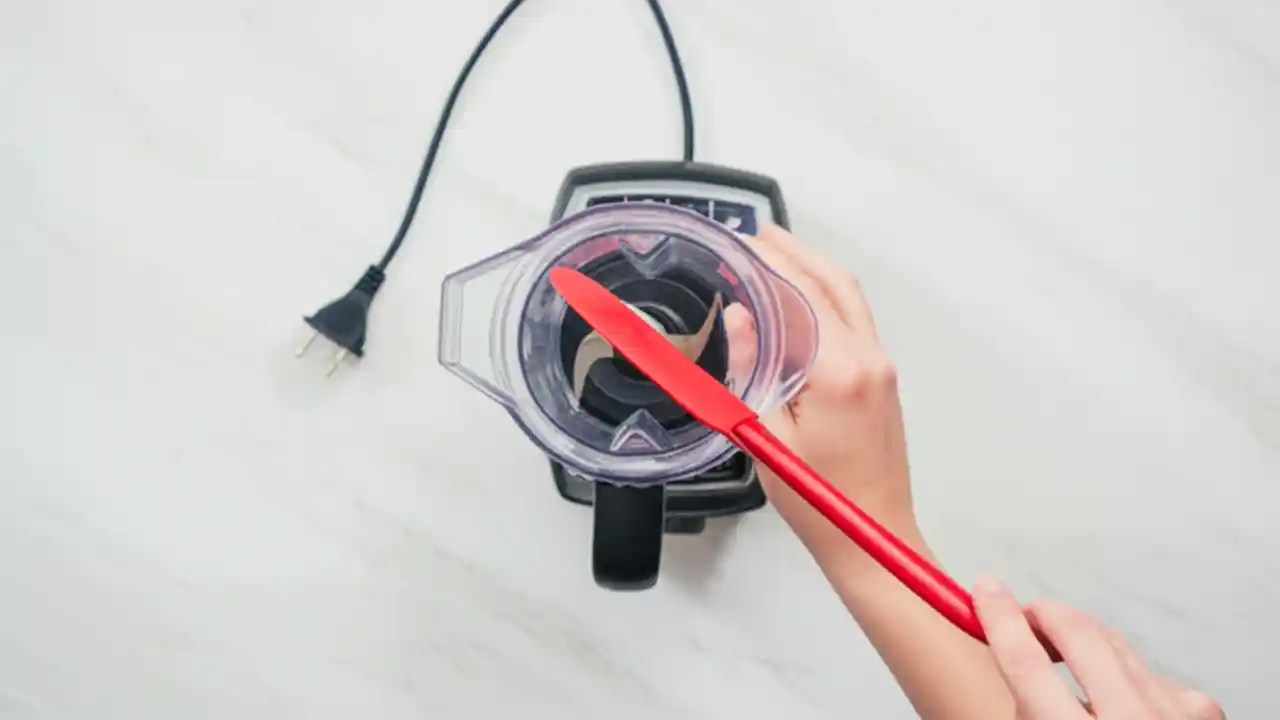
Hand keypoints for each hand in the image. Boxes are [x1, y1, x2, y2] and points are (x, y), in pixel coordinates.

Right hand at [726, 225, 917, 563]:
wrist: (873, 539)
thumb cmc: (821, 502)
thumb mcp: (765, 436)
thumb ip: (751, 367)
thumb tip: (739, 316)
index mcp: (840, 372)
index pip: (803, 294)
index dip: (771, 262)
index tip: (743, 242)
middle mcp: (870, 361)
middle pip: (835, 284)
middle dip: (797, 253)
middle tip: (760, 235)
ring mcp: (882, 369)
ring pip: (850, 299)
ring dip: (815, 271)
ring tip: (777, 257)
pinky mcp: (883, 381)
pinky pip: (856, 323)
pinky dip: (827, 299)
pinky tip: (799, 303)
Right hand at [973, 576, 1223, 718]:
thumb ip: (1029, 711)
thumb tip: (1021, 679)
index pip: (1024, 659)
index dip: (998, 615)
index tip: (986, 588)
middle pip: (1078, 634)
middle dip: (1044, 613)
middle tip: (1022, 613)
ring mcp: (1169, 714)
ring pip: (1117, 646)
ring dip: (1086, 643)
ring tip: (1067, 656)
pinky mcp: (1198, 715)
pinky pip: (1156, 675)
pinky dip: (1132, 676)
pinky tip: (1121, 692)